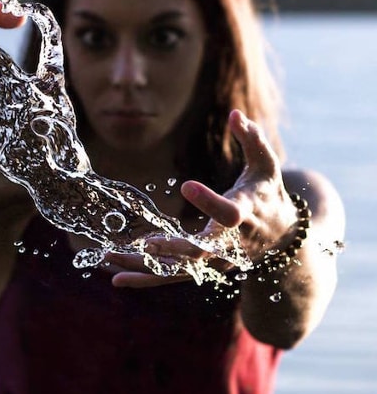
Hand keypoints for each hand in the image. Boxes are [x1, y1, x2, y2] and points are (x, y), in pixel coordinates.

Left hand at [110, 109, 296, 287]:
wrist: (284, 242)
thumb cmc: (270, 196)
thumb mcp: (266, 167)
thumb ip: (253, 141)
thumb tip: (237, 114)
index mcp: (246, 214)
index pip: (229, 212)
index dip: (210, 200)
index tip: (186, 185)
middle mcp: (229, 243)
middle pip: (201, 250)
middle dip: (175, 249)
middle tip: (146, 245)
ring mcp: (215, 261)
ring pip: (178, 268)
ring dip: (144, 266)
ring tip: (109, 257)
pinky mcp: (203, 269)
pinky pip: (171, 277)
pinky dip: (145, 278)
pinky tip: (116, 278)